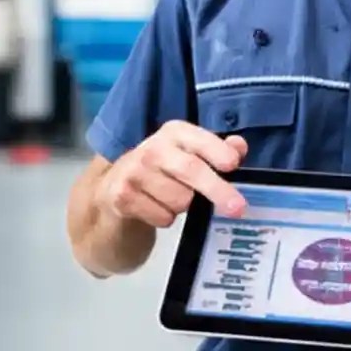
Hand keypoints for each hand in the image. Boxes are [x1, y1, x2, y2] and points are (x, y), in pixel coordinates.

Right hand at [98, 120, 248, 228]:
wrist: (111, 191)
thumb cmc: (161, 171)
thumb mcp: (188, 155)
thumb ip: (217, 150)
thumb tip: (239, 147)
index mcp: (174, 132)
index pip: (200, 139)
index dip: (217, 152)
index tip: (233, 165)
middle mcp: (152, 148)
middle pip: (191, 170)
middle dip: (217, 189)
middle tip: (238, 208)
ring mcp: (134, 172)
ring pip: (180, 200)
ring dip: (184, 206)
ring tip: (172, 198)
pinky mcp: (122, 197)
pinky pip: (163, 217)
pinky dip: (166, 218)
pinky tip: (155, 207)